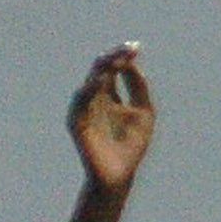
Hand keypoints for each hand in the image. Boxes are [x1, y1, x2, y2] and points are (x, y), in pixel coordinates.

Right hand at [69, 45, 155, 192]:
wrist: (120, 174)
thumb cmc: (131, 146)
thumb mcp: (144, 112)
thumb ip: (139, 88)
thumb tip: (133, 63)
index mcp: (110, 95)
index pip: (113, 68)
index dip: (123, 56)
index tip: (136, 47)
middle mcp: (96, 98)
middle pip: (100, 70)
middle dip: (112, 58)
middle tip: (125, 50)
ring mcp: (85, 109)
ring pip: (90, 82)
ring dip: (102, 70)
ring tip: (115, 60)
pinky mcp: (77, 122)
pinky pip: (80, 102)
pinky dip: (89, 90)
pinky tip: (100, 81)